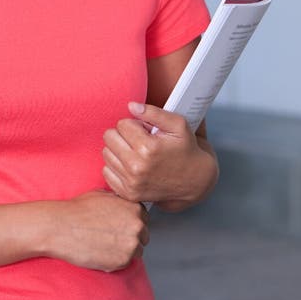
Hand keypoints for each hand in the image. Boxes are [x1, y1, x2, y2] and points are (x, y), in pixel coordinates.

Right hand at [47, 190, 148, 272]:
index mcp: (134, 208)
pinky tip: (101, 252)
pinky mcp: (122, 262)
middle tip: (112, 237)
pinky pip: (125, 263)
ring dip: (125, 250)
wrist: (62, 227)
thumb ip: (120, 200)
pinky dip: (115, 260)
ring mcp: (131, 245)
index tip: (120, 225)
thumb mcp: (102, 194)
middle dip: (130, 237)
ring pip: (136, 251)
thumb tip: (124, 203)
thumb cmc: (78, 210)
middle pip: (143, 236)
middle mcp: (137, 226)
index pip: (143, 218)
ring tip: (106, 245)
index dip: (131, 222)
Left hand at [102, 102, 218, 209]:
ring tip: (136, 152)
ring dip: (118, 150)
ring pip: (106, 153)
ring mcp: (131, 182)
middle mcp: (136, 167)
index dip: (134, 124)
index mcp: (148, 148)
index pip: (122, 124)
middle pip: (109, 137)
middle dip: (123, 135)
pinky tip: (131, 165)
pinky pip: (106, 172)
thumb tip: (131, 106)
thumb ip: (153, 112)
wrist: (194, 181)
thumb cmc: (186, 150)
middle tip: (139, 140)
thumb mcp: (178, 125)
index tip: (146, 131)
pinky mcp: (127, 193)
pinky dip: (116, 166)